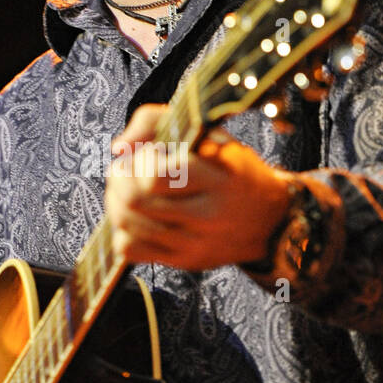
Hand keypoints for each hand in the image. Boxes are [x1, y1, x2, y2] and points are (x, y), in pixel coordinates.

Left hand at [104, 103, 291, 271]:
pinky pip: (131, 251)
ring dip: (115, 201)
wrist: (267, 217)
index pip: (155, 177)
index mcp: (218, 178)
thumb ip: (155, 121)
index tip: (151, 152)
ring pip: (127, 226)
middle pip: (135, 201)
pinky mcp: (185, 261)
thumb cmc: (229, 166)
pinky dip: (122, 231)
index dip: (142, 160)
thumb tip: (118, 148)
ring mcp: (195, 243)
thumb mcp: (206, 131)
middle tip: (126, 169)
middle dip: (119, 179)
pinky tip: (136, 217)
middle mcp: (208, 215)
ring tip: (127, 189)